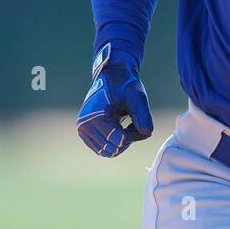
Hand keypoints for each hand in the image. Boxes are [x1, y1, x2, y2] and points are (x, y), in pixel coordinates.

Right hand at [76, 43, 153, 157]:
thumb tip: (147, 132)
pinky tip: (121, 128)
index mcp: (95, 116)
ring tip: (128, 124)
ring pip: (108, 152)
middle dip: (128, 139)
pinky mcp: (85, 133)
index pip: (119, 140)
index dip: (134, 135)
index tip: (140, 120)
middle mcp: (84, 126)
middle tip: (135, 121)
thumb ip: (143, 115)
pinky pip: (102, 149)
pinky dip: (115, 142)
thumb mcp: (137, 97)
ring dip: (122, 142)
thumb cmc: (125, 85)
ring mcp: (82, 130)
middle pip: (113, 148)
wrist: (111, 76)